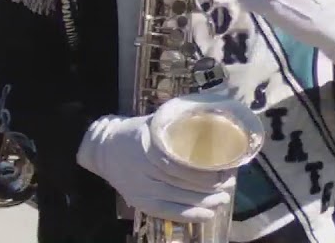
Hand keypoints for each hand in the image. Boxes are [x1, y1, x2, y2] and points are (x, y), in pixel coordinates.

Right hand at [77, 110, 233, 222]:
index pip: (183, 164)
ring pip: (179, 198)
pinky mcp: (140, 202)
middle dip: (210, 185)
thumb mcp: (156, 123)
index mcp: (150, 148)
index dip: (207, 170)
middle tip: (230, 181)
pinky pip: (168, 212)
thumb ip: (180, 124)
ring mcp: (141, 190)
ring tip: (224, 197)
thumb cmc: (136, 133)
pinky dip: (189, 215)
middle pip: (183, 183)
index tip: (227, 167)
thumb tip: (214, 119)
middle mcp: (145, 171)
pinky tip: (208, 214)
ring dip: (204, 200)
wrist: (104, 150)